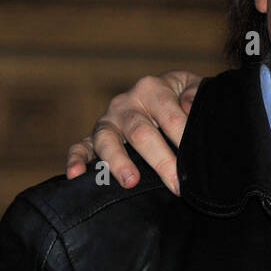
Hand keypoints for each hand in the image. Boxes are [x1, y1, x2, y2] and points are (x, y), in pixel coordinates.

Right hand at [65, 71, 202, 194]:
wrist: (162, 94)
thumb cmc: (181, 96)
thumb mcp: (192, 86)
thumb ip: (196, 93)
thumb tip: (188, 106)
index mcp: (152, 89)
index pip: (170, 117)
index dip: (183, 139)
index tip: (195, 163)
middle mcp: (125, 103)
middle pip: (141, 133)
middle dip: (160, 160)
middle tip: (176, 184)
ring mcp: (107, 121)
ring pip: (107, 140)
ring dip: (118, 161)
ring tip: (131, 181)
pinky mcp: (93, 137)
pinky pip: (79, 147)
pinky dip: (75, 160)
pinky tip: (75, 175)